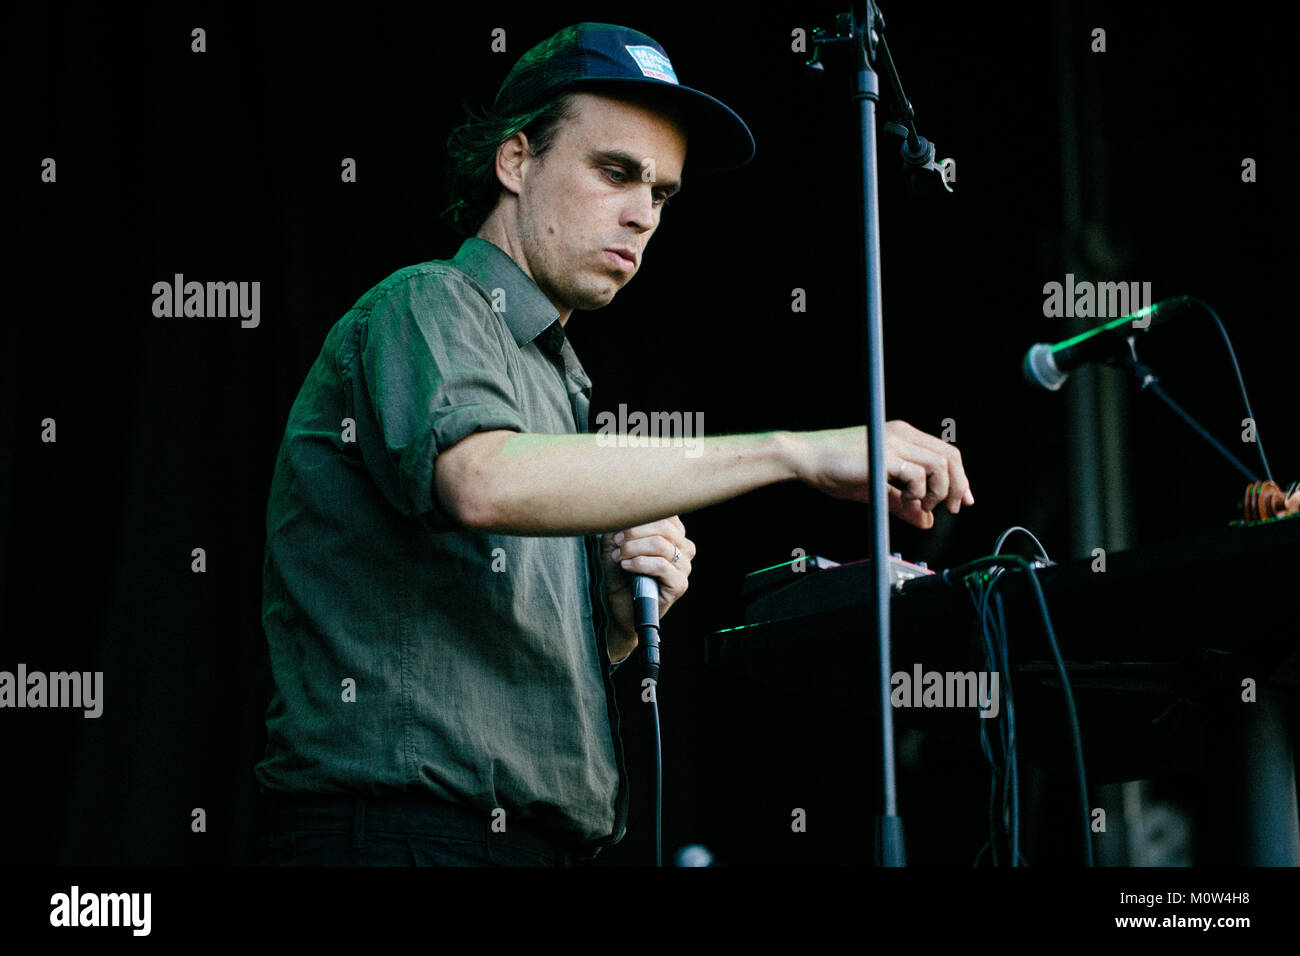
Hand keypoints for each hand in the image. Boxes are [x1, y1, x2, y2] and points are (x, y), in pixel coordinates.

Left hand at [600, 516, 695, 661]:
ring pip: (661, 545)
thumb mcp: (616, 543)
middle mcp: (684, 548)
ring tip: (619, 557)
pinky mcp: (679, 584)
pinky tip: (626, 566)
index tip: (619, 528)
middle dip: (634, 533)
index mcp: (674, 534)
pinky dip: (640, 563)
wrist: (620, 606)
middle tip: (617, 543)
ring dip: (633, 549)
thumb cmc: (620, 573)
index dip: (639, 516)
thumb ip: (621, 524)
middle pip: (663, 527)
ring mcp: (684, 567)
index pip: (665, 512)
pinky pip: (661, 566)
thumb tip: (620, 510)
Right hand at [793, 421, 973, 529]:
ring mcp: (895, 443)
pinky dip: (919, 492)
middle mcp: (903, 435)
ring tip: (921, 506)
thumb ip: (903, 504)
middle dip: (957, 486)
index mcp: (903, 437)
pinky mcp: (885, 455)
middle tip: (950, 509)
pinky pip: (918, 474)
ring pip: (940, 464)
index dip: (960, 478)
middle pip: (951, 457)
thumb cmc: (834, 469)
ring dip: (938, 491)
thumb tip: (927, 520)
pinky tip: (905, 501)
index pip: (946, 453)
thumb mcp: (877, 489)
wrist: (806, 458)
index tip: (962, 501)